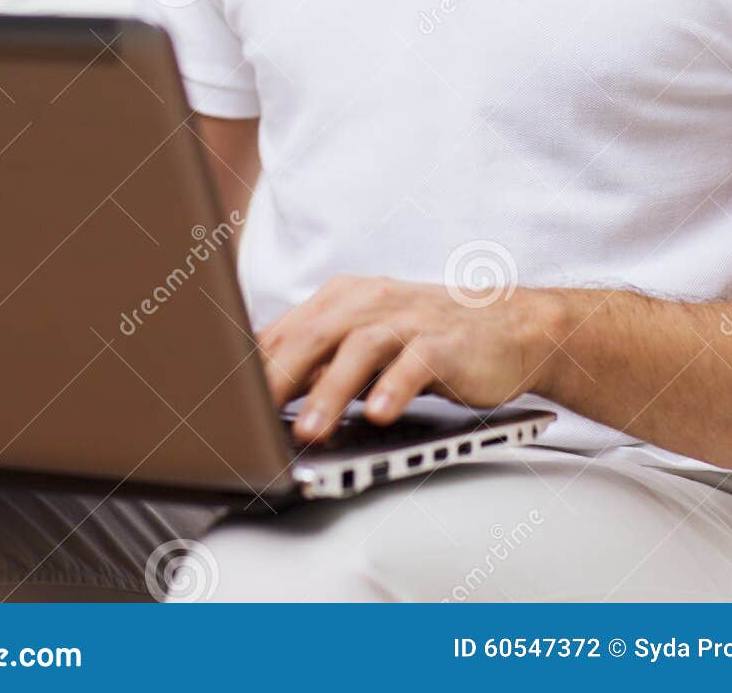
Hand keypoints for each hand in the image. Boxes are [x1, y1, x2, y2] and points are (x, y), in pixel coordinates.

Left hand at [255, 273, 562, 442]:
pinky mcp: (446, 342)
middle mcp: (370, 302)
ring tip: (310, 431)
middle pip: (314, 335)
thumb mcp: (365, 340)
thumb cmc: (427, 338)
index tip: (222, 403)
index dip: (251, 366)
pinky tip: (380, 415)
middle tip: (250, 418)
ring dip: (331, 392)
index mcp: (342, 299)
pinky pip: (416, 364)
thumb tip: (260, 394)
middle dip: (278, 378)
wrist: (509, 326)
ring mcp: (409, 320)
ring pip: (360, 350)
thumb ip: (318, 360)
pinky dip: (395, 389)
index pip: (285, 331)